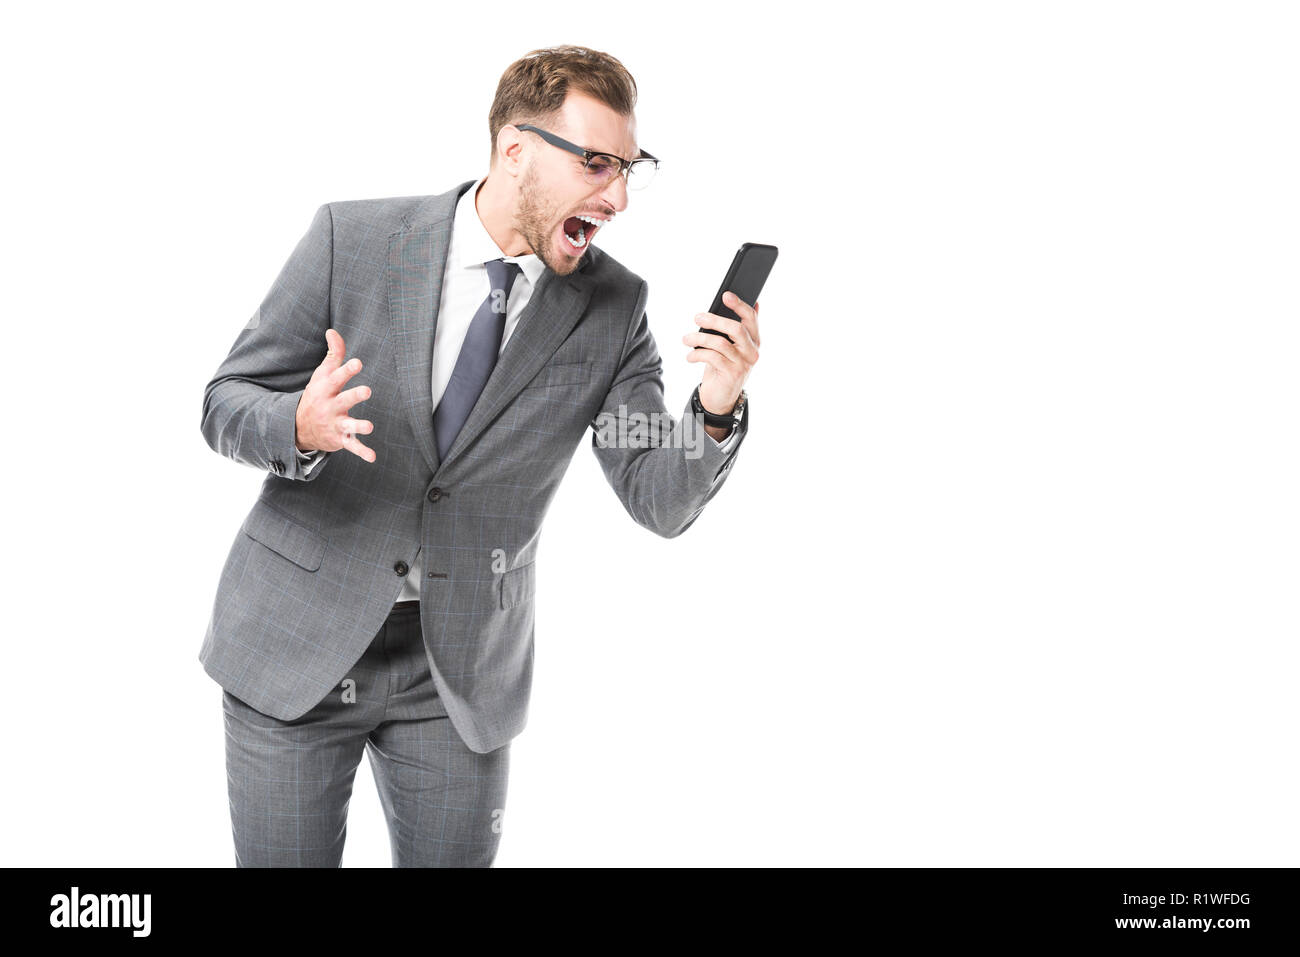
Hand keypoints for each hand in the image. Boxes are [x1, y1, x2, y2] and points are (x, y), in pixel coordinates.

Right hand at [294, 328, 375, 462]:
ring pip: (348, 425)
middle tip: (366, 390)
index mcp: (327, 389)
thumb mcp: (322, 374)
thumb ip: (333, 354)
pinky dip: (362, 452)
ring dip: (358, 426)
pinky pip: (352, 446)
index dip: (347, 370)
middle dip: (354, 396)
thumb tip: (333, 331)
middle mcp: (330, 406)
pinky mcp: (340, 439)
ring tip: (369, 427)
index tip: (358, 363)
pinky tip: (372, 457)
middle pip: (344, 400)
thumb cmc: (317, 395)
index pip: (336, 378)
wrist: (298, 427)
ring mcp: (335, 423)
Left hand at [682, 291, 760, 413]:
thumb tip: (736, 300)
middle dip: (714, 320)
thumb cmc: (724, 366)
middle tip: (697, 318)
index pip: (751, 317)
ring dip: (699, 339)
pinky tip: (690, 356)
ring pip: (720, 343)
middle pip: (736, 328)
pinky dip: (697, 355)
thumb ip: (735, 327)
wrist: (722, 397)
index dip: (739, 305)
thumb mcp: (731, 346)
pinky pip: (712, 358)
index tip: (726, 295)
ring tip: (686, 339)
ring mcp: (743, 363)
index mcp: (754, 339)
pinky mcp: (731, 374)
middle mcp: (752, 351)